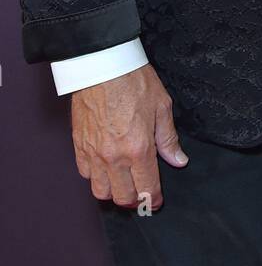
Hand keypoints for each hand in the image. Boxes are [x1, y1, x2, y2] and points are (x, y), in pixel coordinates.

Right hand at [71, 64, 188, 209]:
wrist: (102, 64)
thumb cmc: (133, 80)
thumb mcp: (161, 106)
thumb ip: (168, 138)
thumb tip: (178, 160)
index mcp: (139, 149)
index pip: (147, 188)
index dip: (154, 199)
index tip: (157, 201)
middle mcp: (114, 157)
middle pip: (122, 197)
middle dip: (135, 199)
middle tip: (141, 191)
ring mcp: (93, 153)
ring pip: (100, 191)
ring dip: (113, 191)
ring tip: (122, 181)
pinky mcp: (78, 145)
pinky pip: (84, 173)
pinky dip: (95, 176)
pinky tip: (105, 166)